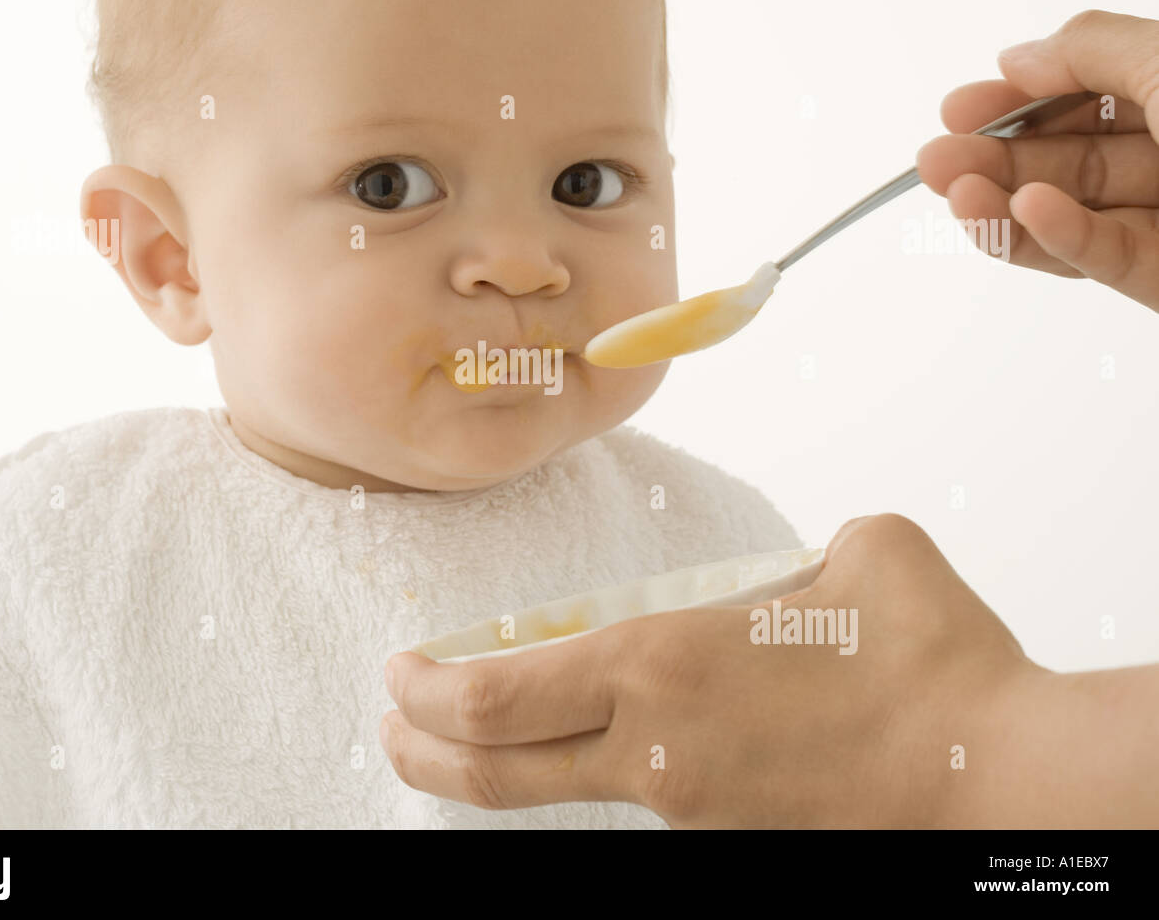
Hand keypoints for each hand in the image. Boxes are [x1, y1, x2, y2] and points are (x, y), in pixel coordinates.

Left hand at [381, 514, 1040, 826]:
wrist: (996, 776)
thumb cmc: (928, 655)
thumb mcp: (863, 554)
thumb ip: (806, 553)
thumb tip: (810, 572)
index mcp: (658, 669)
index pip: (495, 698)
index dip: (428, 692)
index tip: (400, 674)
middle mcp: (652, 750)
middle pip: (495, 772)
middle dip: (423, 750)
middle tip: (391, 727)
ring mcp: (687, 805)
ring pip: (564, 791)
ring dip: (507, 765)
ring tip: (482, 739)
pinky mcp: (729, 833)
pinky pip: (642, 796)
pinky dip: (603, 769)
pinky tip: (626, 741)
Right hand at [916, 10, 1158, 311]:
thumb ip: (1092, 50)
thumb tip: (1017, 60)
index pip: (1084, 102)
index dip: (1017, 105)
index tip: (958, 109)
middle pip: (1065, 164)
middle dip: (993, 161)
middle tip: (932, 163)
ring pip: (1071, 217)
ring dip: (1007, 207)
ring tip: (957, 195)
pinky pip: (1104, 258)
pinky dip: (1060, 237)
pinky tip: (1026, 212)